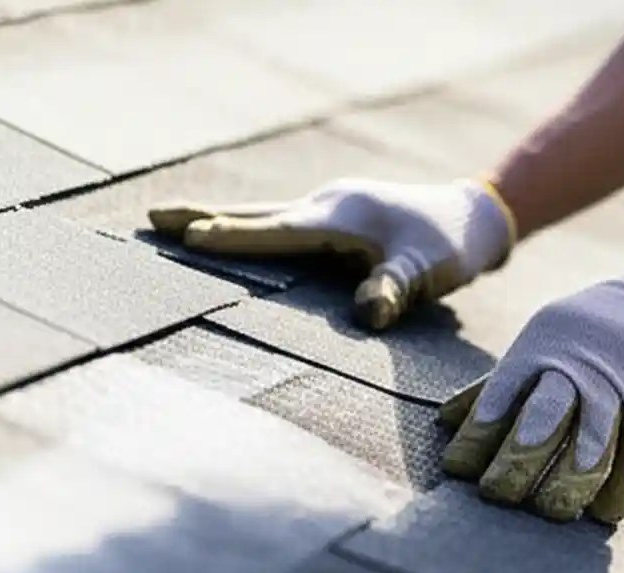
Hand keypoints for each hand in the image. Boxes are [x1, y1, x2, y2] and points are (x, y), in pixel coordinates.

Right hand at [148, 179, 515, 329]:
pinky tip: (231, 233)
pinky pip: (281, 222)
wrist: (473, 217)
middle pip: (255, 214)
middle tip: (150, 217)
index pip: (278, 230)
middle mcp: (328, 204)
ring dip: (220, 219)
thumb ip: (394, 289)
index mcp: (342, 216)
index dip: (234, 237)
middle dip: (203, 217)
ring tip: (170, 222)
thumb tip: (366, 316)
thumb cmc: (450, 246)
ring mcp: (330, 206)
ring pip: (264, 214)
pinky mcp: (335, 216)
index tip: (191, 236)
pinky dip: (249, 226)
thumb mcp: (427, 271)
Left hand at [437, 248, 623, 522]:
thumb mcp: (542, 341)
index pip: (500, 396)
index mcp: (542, 347)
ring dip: (570, 481)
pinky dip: (622, 486)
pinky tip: (603, 511)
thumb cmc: (592, 330)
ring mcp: (622, 386)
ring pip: (593, 440)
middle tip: (497, 496)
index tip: (455, 468)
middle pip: (544, 418)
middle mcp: (579, 365)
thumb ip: (498, 386)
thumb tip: (444, 421)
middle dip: (518, 461)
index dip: (477, 435)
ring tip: (551, 512)